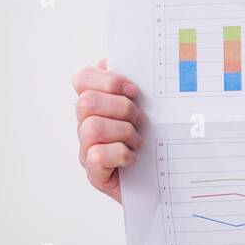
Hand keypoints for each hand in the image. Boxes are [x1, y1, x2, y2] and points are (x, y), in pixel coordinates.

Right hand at [72, 58, 144, 203]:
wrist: (162, 181)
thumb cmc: (153, 142)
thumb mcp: (148, 109)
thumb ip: (133, 86)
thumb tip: (120, 63)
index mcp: (96, 103)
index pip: (82, 78)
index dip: (107, 79)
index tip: (134, 90)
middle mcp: (85, 124)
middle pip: (87, 102)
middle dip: (121, 108)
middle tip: (140, 118)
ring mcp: (86, 149)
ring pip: (91, 128)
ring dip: (123, 132)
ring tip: (138, 141)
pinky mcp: (94, 173)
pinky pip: (97, 156)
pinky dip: (121, 154)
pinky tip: (133, 158)